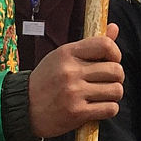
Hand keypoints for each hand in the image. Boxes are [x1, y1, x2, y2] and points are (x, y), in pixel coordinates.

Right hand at [29, 23, 123, 137]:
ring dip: (114, 94)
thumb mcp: (63, 56)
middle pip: (115, 70)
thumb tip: (115, 28)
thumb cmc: (46, 80)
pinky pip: (109, 108)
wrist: (23, 107)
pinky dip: (109, 108)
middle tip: (108, 81)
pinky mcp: (76, 113)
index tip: (112, 61)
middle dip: (117, 77)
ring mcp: (74, 93)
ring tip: (103, 95)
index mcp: (68, 53)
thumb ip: (91, 45)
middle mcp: (71, 71)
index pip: (105, 45)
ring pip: (116, 90)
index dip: (116, 53)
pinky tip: (99, 107)